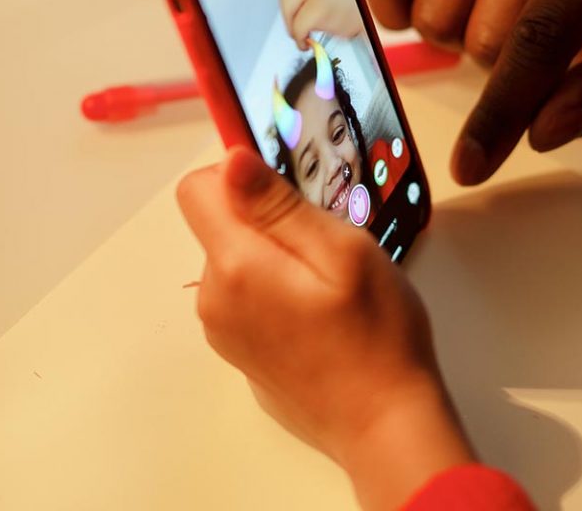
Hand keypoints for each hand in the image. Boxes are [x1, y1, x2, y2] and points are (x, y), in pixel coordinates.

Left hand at [177, 147, 474, 509]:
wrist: (383, 423)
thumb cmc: (376, 332)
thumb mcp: (341, 251)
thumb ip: (280, 205)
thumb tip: (230, 159)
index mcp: (235, 265)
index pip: (198, 188)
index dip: (239, 175)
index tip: (289, 192)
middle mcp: (213, 298)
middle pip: (219, 223)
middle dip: (266, 217)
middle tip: (325, 243)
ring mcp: (222, 330)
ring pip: (235, 257)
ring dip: (273, 252)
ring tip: (326, 281)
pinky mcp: (239, 351)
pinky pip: (244, 293)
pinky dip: (272, 285)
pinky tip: (316, 310)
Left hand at [278, 0, 362, 48]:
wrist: (372, 10)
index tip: (288, 2)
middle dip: (287, 13)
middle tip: (293, 23)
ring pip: (290, 10)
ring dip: (293, 26)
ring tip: (300, 33)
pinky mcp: (321, 7)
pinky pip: (300, 26)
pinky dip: (301, 37)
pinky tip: (306, 40)